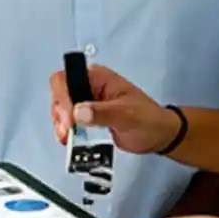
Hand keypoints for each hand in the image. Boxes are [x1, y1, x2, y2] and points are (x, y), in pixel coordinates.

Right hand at [50, 64, 181, 153]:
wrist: (158, 135)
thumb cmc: (148, 119)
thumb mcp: (127, 115)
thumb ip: (102, 113)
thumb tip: (79, 112)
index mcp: (98, 78)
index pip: (67, 79)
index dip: (63, 97)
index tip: (70, 117)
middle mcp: (90, 87)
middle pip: (60, 93)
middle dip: (60, 113)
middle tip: (68, 130)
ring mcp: (87, 101)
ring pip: (61, 107)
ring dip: (61, 123)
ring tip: (68, 137)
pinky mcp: (87, 117)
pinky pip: (68, 120)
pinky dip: (65, 131)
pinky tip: (70, 139)